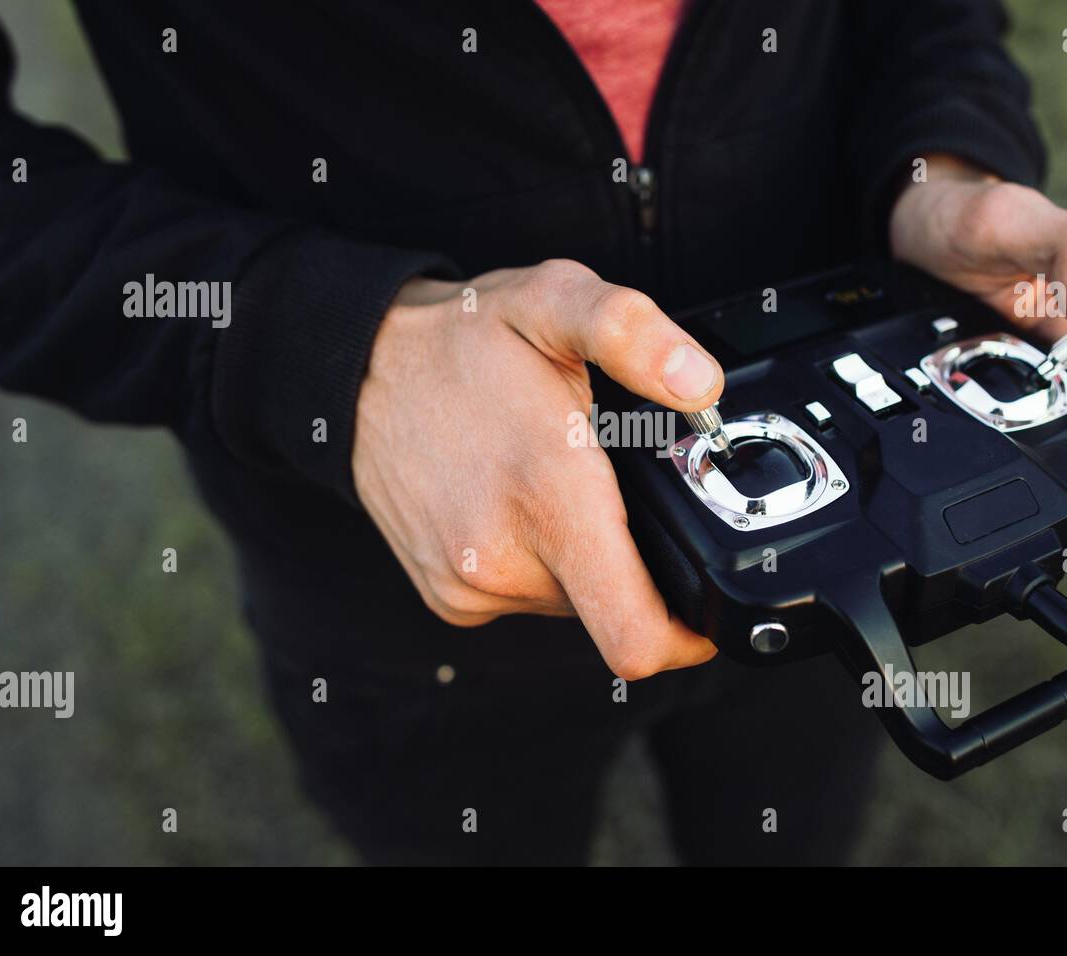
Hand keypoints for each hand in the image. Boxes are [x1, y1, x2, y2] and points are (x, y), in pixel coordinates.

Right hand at [352, 260, 722, 678]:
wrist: (356, 369)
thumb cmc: (461, 339)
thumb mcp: (554, 301)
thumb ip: (633, 333)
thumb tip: (699, 383)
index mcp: (547, 499)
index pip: (635, 635)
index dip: (689, 638)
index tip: (710, 609)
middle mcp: (501, 560)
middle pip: (615, 611)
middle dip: (636, 564)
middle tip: (618, 492)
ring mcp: (467, 586)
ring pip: (572, 604)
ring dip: (584, 558)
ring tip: (558, 486)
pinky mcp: (447, 596)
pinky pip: (525, 598)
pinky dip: (540, 562)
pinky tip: (520, 505)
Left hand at [889, 155, 1066, 513]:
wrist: (925, 221)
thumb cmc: (982, 217)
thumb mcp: (1026, 224)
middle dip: (1047, 484)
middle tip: (995, 488)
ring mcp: (1034, 387)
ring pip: (1034, 454)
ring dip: (1004, 467)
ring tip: (959, 470)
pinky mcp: (994, 390)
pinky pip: (991, 434)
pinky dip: (972, 446)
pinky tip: (943, 454)